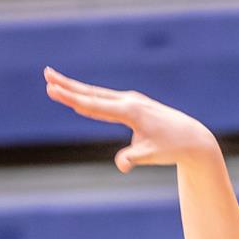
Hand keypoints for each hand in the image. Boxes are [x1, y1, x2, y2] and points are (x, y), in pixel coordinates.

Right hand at [41, 69, 219, 170]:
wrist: (192, 139)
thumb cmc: (171, 148)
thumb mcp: (151, 155)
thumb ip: (133, 158)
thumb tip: (121, 165)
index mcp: (130, 111)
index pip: (94, 105)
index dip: (71, 98)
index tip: (52, 90)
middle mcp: (129, 101)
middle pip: (92, 93)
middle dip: (68, 85)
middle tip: (46, 74)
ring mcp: (131, 101)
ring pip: (98, 94)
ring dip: (76, 88)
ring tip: (55, 79)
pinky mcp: (134, 105)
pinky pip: (107, 100)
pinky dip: (90, 96)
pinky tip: (80, 96)